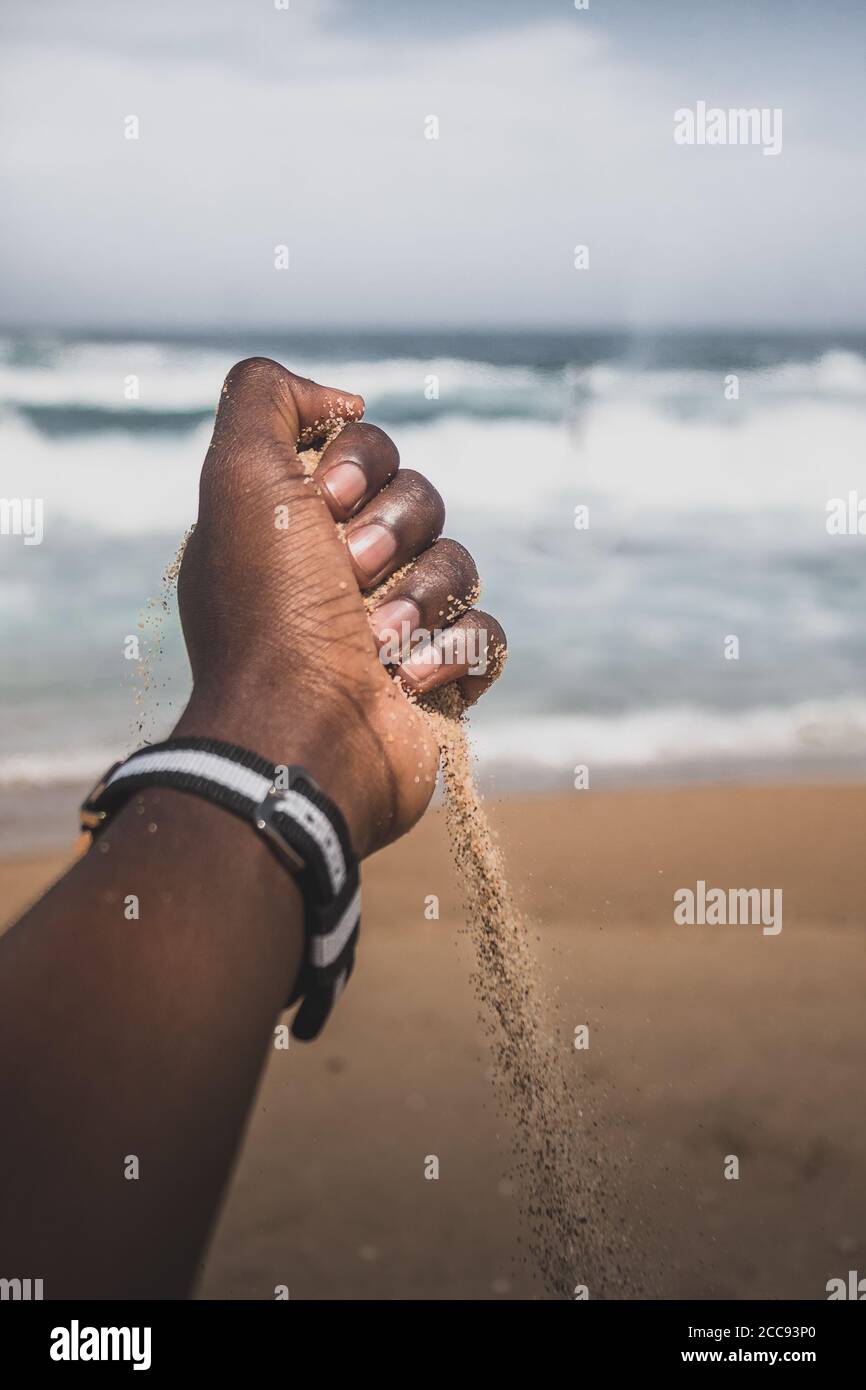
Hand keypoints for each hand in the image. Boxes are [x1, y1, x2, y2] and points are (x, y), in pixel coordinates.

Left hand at [174, 357, 505, 857]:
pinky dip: (454, 651)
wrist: (302, 738)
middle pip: (420, 499)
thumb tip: (341, 399)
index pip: (367, 449)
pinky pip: (488, 631)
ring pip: (458, 563)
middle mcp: (339, 569)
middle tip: (350, 575)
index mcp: (293, 523)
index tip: (327, 505)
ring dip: (420, 598)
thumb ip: (264, 395)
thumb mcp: (239, 474)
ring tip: (378, 643)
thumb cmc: (271, 611)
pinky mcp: (440, 677)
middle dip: (393, 533)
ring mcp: (394, 626)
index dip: (359, 467)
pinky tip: (409, 680)